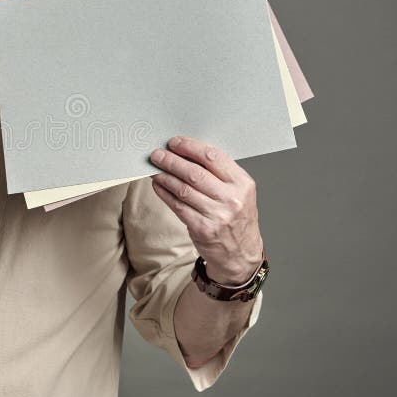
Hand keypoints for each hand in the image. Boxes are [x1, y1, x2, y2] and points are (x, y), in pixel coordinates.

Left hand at [149, 136, 262, 284]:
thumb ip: (218, 173)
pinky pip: (178, 206)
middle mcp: (232, 198)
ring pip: (183, 189)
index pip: (213, 157)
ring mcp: (217, 215)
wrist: (241, 253)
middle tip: (157, 154)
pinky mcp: (202, 228)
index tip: (174, 142)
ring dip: (164, 176)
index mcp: (242, 183)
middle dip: (172, 160)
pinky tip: (158, 185)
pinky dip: (164, 193)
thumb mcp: (238, 192)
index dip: (190, 147)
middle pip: (195, 173)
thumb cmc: (236, 217)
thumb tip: (185, 153)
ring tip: (154, 168)